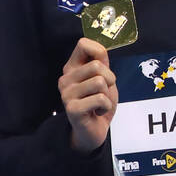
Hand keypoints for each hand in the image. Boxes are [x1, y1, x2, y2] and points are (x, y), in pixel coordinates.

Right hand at [59, 37, 118, 153]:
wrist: (93, 131)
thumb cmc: (98, 103)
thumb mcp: (104, 79)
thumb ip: (101, 63)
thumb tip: (100, 48)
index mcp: (71, 68)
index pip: (83, 44)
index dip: (99, 52)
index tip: (103, 66)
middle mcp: (65, 79)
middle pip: (97, 66)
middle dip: (110, 79)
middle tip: (104, 92)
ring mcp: (67, 94)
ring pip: (100, 82)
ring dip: (107, 95)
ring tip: (100, 103)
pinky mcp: (72, 109)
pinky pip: (100, 99)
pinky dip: (106, 107)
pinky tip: (98, 112)